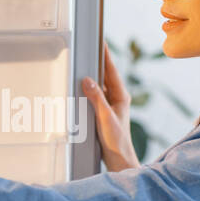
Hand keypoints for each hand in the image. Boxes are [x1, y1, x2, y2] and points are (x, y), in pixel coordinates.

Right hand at [81, 46, 140, 171]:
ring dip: (91, 76)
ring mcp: (109, 105)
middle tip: (89, 46)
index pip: (111, 71)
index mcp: (121, 96)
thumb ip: (97, 98)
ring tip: (82, 63)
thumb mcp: (105, 117)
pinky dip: (87, 90)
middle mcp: (116, 98)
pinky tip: (79, 88)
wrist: (118, 159)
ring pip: (98, 86)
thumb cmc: (116, 141)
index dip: (105, 55)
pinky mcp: (102, 112)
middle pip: (105, 75)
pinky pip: (93, 96)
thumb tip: (88, 80)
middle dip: (97, 61)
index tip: (101, 41)